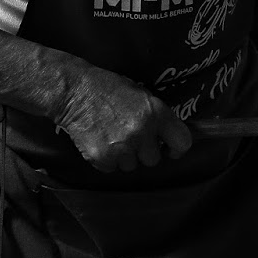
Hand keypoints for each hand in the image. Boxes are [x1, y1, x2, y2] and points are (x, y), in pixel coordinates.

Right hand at [53, 65, 191, 171]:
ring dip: (125, 156)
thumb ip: (157, 115)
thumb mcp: (142, 94)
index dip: (177, 148)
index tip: (170, 150)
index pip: (182, 142)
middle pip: (154, 160)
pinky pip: (112, 169)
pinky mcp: (102, 158)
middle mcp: (142, 132)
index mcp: (156, 113)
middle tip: (132, 138)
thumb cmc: (108, 89)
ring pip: (132, 166)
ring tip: (114, 137)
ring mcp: (122, 147)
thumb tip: (169, 134)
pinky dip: (107, 160)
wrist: (75, 92)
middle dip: (144, 152)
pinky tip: (101, 141)